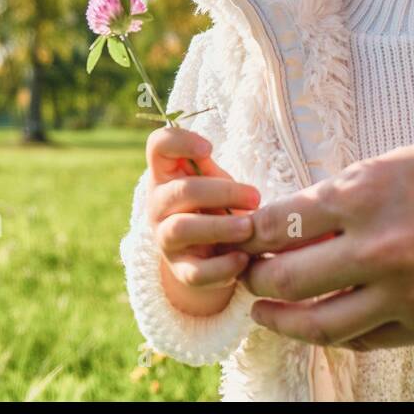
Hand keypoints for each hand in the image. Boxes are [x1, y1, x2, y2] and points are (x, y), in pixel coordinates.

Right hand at [146, 127, 258, 315]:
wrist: (209, 254)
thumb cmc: (215, 205)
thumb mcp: (215, 181)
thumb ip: (212, 167)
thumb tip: (211, 153)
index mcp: (166, 175)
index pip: (157, 146)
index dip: (179, 142)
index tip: (209, 148)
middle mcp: (158, 205)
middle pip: (181, 191)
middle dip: (222, 192)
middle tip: (255, 197)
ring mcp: (165, 239)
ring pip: (181, 229)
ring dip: (218, 227)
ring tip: (248, 228)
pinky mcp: (180, 271)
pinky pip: (195, 272)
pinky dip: (221, 267)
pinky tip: (243, 259)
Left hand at [235, 121, 413, 348]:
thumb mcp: (394, 165)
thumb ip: (342, 199)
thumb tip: (290, 228)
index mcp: (366, 195)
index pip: (277, 226)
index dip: (248, 236)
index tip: (241, 238)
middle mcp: (381, 248)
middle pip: (286, 280)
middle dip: (255, 280)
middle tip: (247, 276)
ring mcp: (408, 293)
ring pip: (320, 325)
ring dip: (283, 320)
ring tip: (268, 312)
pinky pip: (366, 339)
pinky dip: (337, 333)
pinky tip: (325, 321)